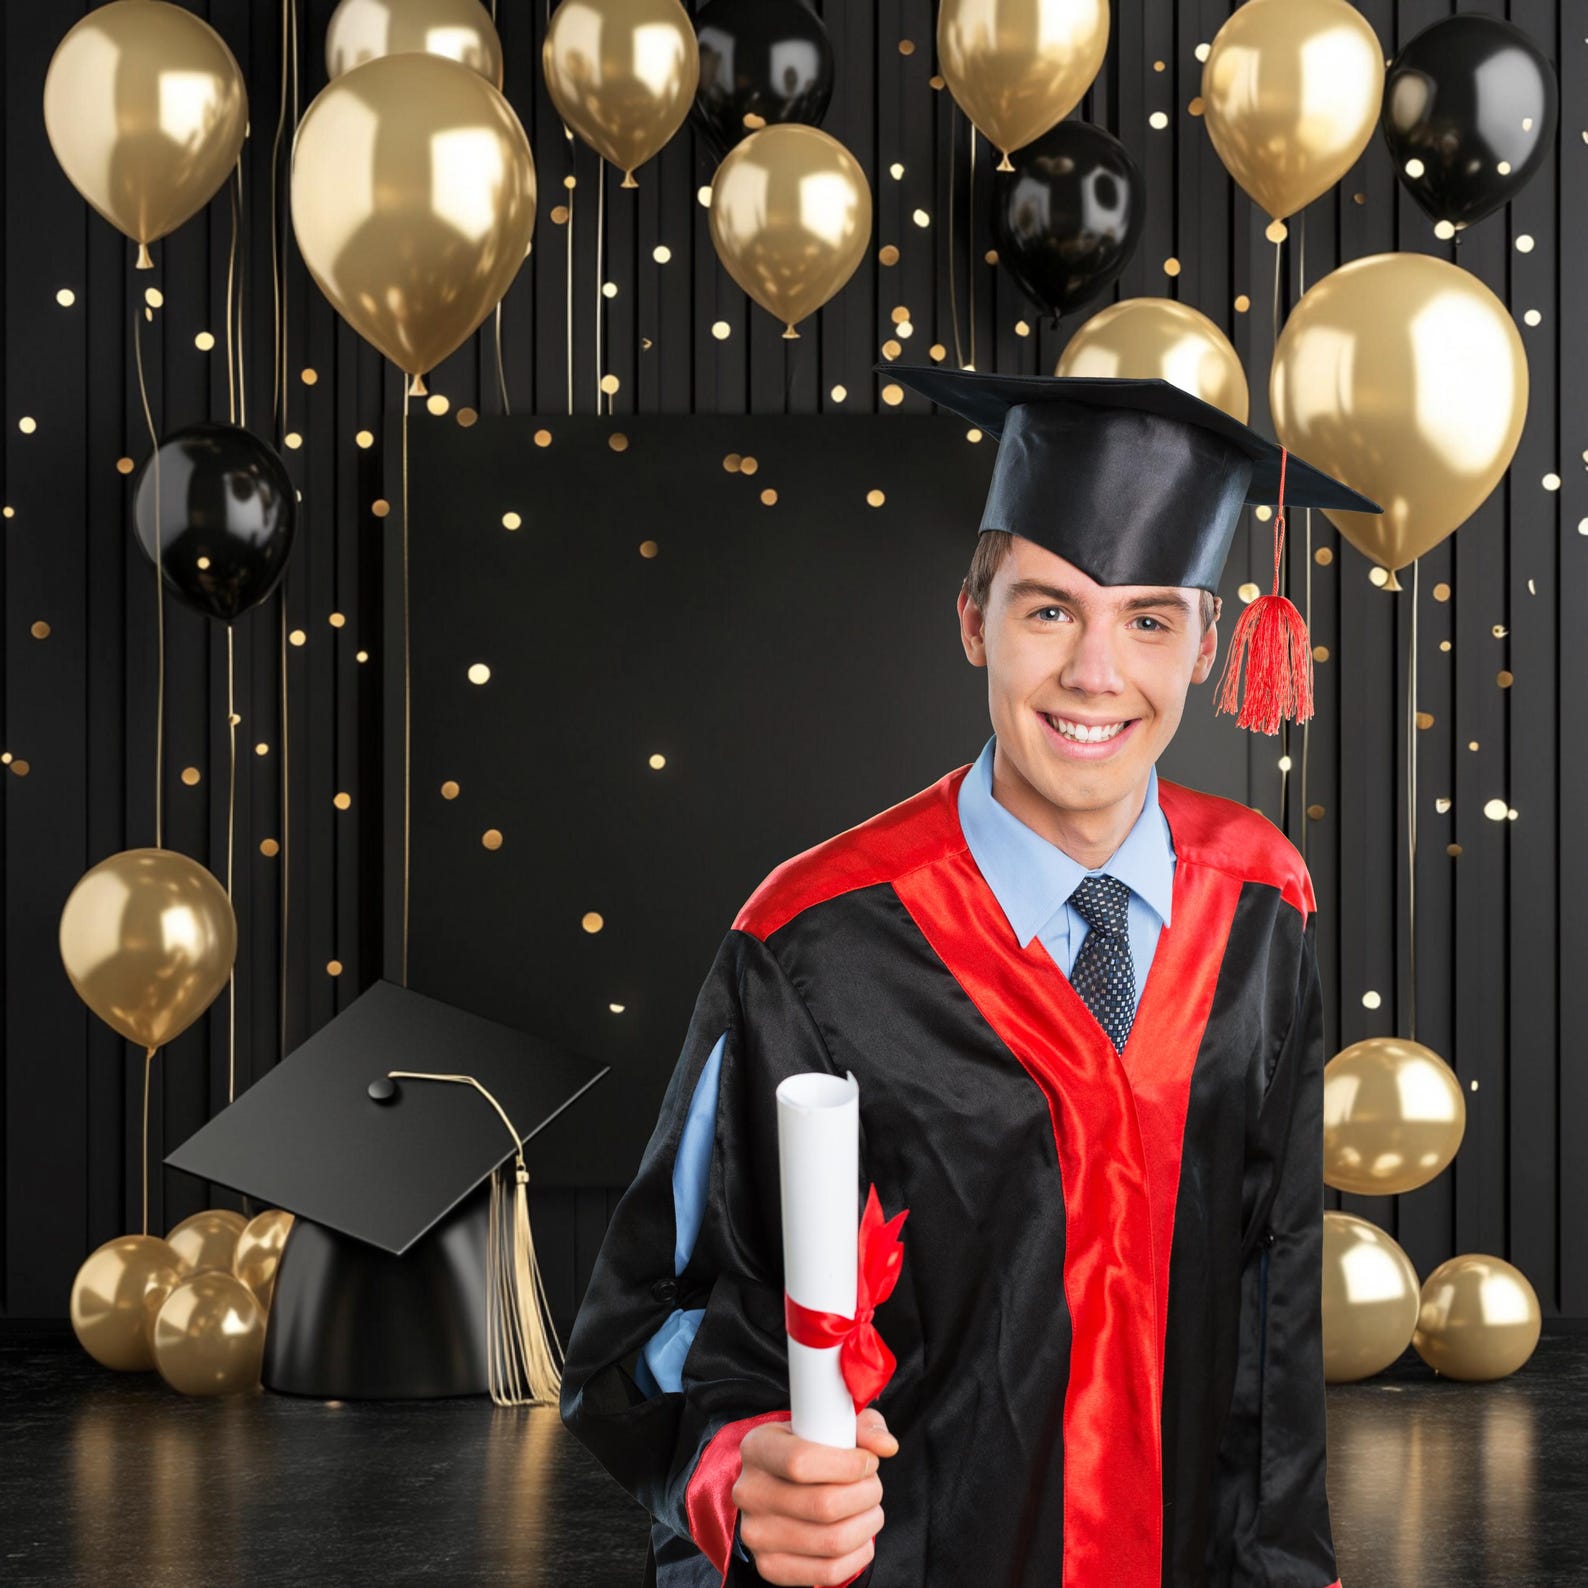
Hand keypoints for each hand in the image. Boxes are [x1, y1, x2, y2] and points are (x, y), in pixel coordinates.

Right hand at [732, 1407, 898, 1585]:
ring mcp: (756, 1534)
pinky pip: (829, 1572)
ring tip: (870, 1509)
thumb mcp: (831, 1424)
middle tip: (873, 1486)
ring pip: (832, 1541)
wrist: (781, 1488)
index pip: (800, 1461)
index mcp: (757, 1447)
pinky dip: (858, 1555)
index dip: (847, 1465)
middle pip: (823, 1505)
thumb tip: (886, 1446)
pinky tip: (860, 1535)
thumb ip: (862, 1426)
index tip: (869, 1462)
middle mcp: (749, 1491)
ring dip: (867, 1524)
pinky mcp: (770, 1567)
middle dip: (865, 1495)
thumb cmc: (812, 1450)